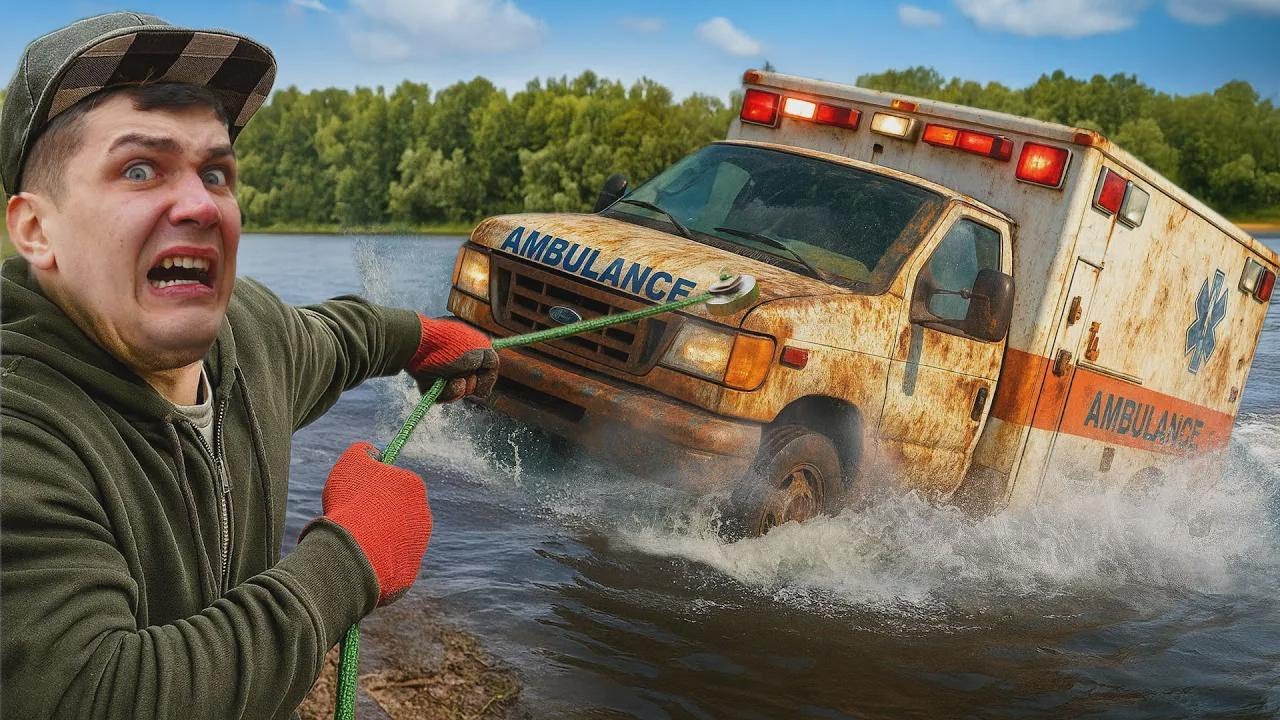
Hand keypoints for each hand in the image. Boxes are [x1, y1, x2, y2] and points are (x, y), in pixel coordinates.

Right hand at [320, 442, 430, 604]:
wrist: (354, 553)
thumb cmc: (352, 504)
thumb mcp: (351, 463)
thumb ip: (363, 450)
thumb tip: (372, 450)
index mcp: (414, 486)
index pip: (395, 482)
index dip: (373, 487)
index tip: (357, 495)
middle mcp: (424, 514)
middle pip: (396, 510)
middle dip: (377, 513)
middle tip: (353, 518)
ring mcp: (419, 544)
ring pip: (394, 537)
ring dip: (377, 537)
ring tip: (354, 540)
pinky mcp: (410, 570)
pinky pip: (389, 563)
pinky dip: (375, 561)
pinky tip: (359, 558)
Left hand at [407, 315, 497, 401]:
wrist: (420, 345)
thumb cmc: (453, 344)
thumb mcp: (482, 347)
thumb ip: (493, 364)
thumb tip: (483, 390)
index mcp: (470, 348)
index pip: (485, 369)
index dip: (486, 375)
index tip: (484, 372)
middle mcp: (458, 362)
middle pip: (475, 384)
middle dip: (475, 382)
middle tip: (469, 375)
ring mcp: (445, 373)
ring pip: (461, 392)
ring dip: (464, 388)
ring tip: (457, 379)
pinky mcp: (432, 384)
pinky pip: (446, 397)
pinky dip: (450, 393)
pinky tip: (449, 384)